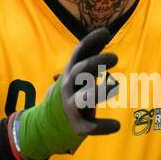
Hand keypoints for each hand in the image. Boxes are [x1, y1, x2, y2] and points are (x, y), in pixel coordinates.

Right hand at [15, 27, 120, 159]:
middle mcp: (69, 87)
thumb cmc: (70, 94)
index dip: (91, 41)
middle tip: (115, 57)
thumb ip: (90, 57)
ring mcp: (71, 106)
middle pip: (81, 71)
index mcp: (71, 73)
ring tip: (116, 85)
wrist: (45, 125)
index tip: (106, 33)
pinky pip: (90, 126)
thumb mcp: (76, 74)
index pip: (79, 53)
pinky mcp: (76, 126)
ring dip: (101, 91)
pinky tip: (116, 126)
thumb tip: (105, 33)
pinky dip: (103, 126)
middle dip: (97, 62)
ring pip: (85, 98)